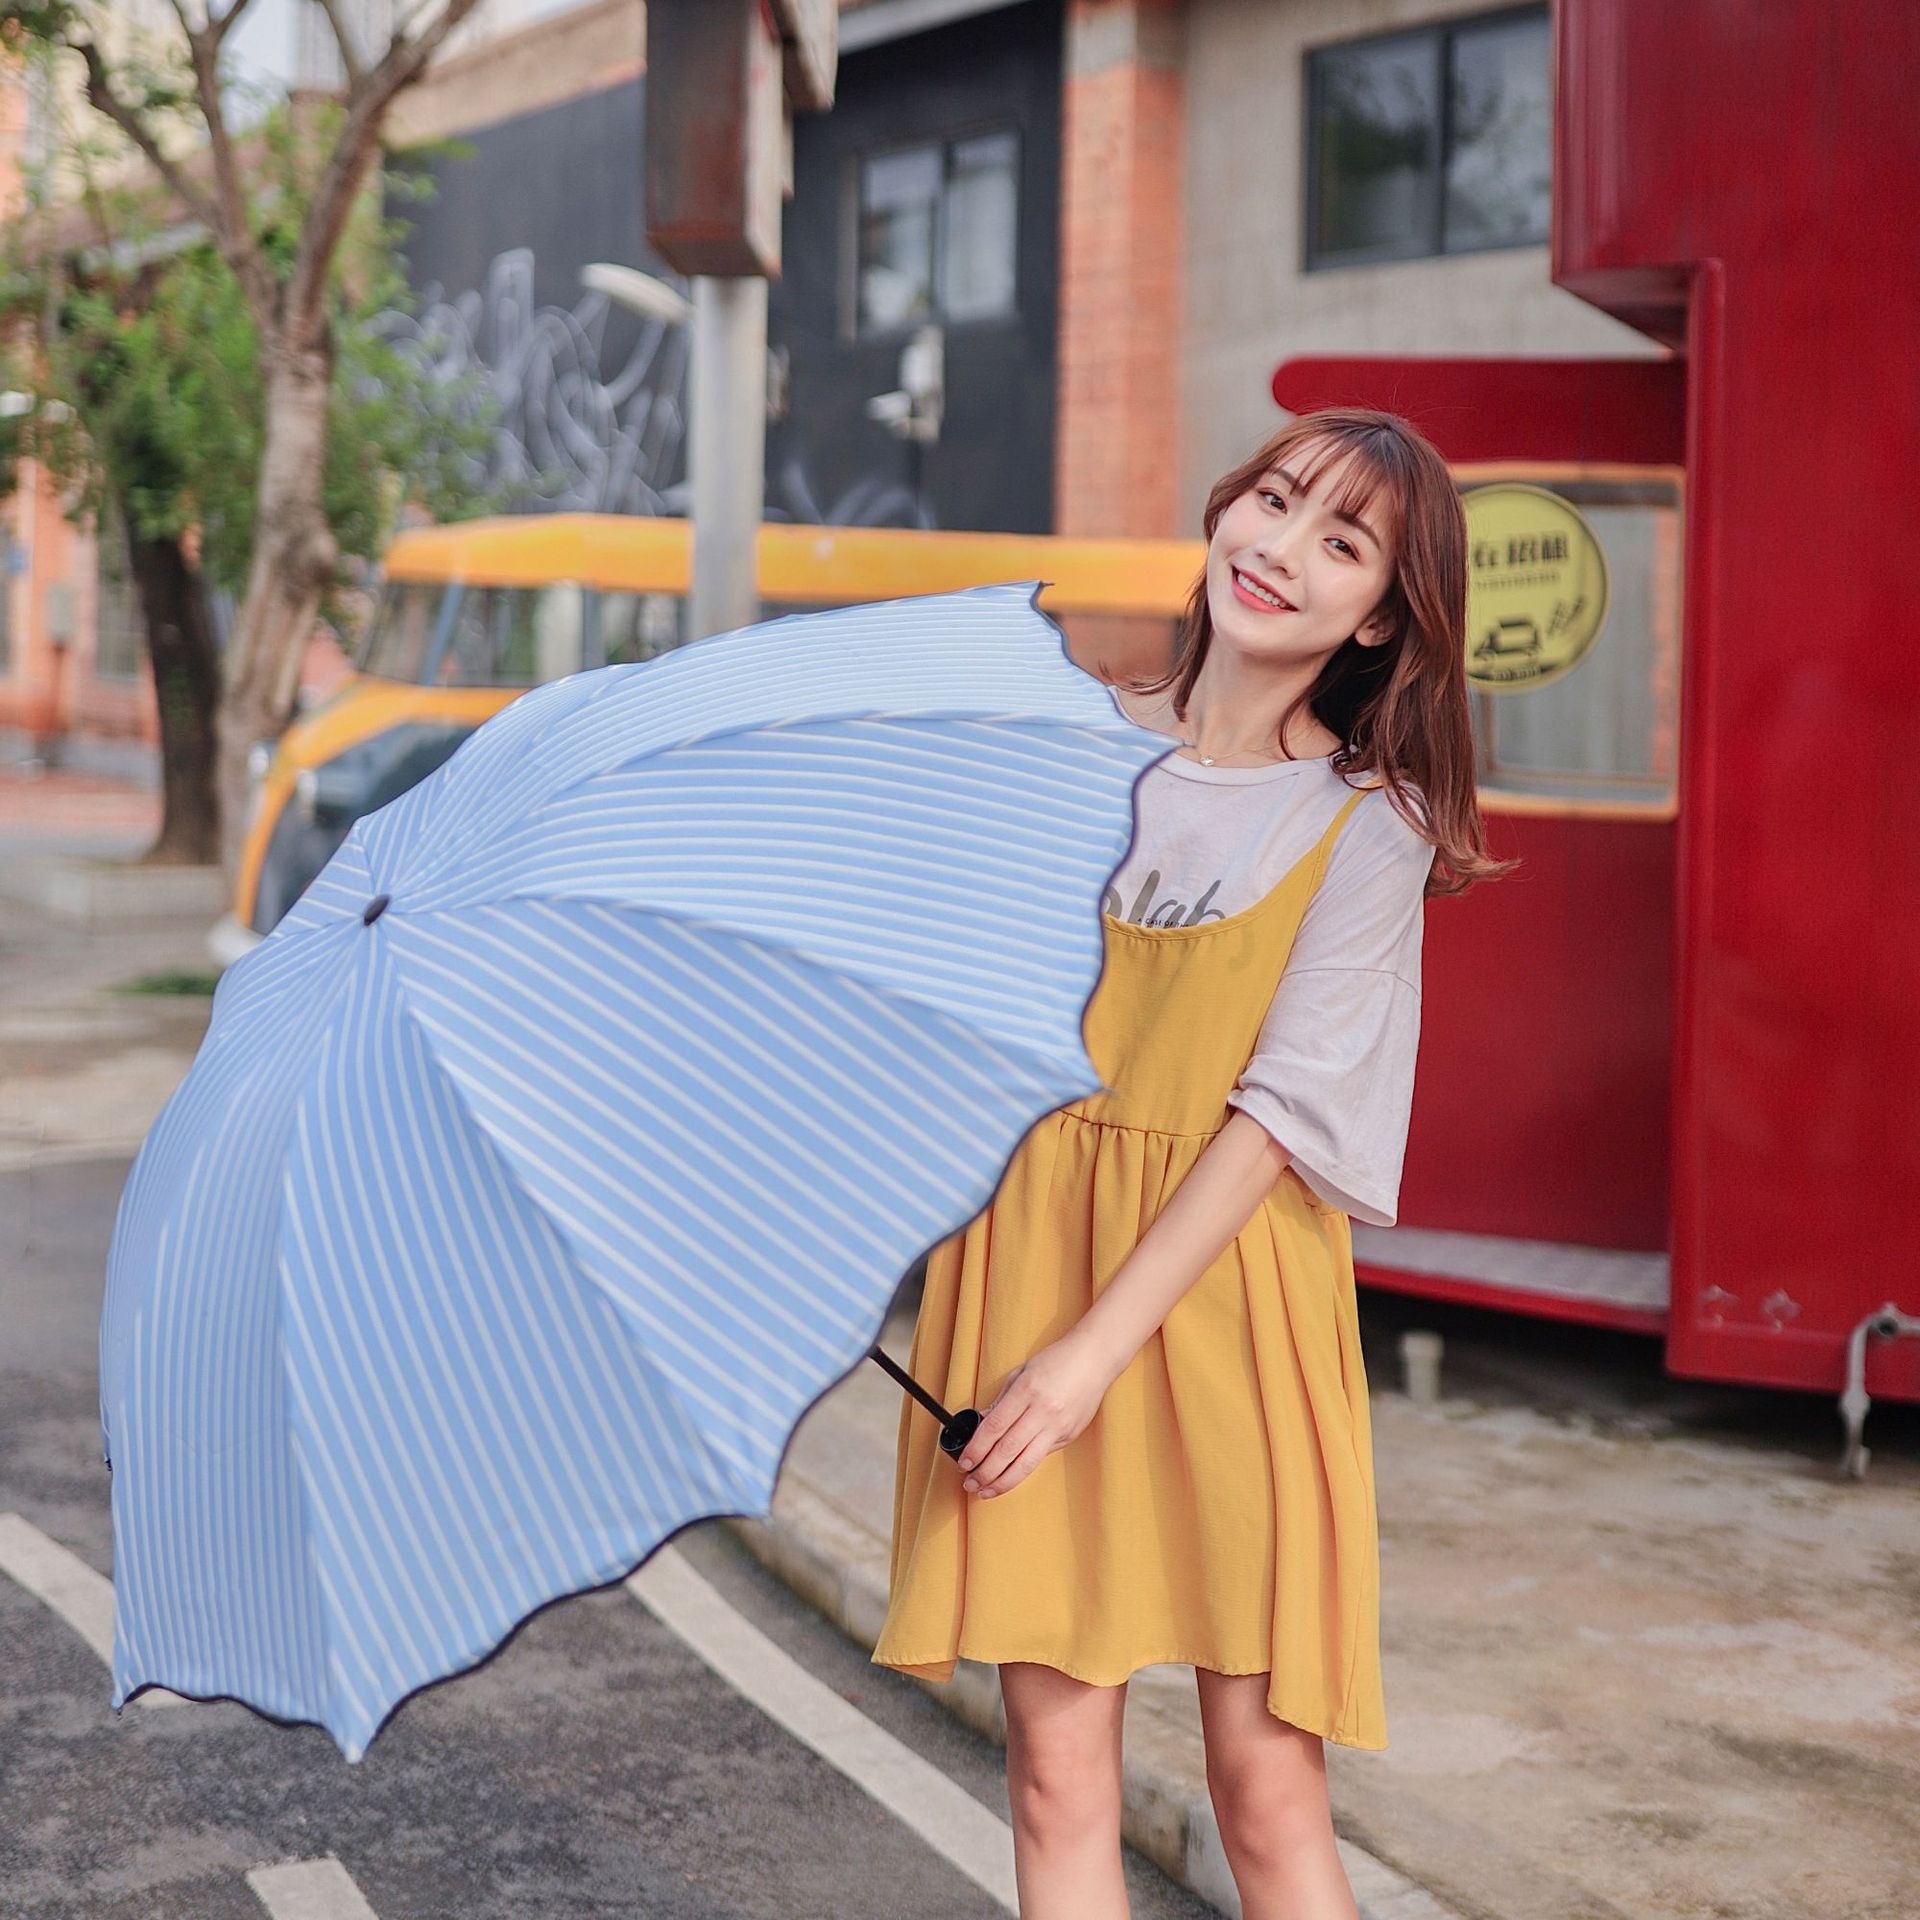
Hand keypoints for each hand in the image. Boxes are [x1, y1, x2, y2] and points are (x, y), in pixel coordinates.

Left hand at [956, 1330, 1120, 1500]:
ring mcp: (1058, 1426)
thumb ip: (1001, 1401)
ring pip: (1026, 1464)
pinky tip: (1009, 1475)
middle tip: (970, 1483)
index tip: (964, 1462)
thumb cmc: (1056, 1361)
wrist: (1095, 1358)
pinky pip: (1041, 1457)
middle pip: (1007, 1450)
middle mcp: (1043, 1411)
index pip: (994, 1428)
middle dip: (985, 1472)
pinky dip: (1022, 1469)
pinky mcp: (1069, 1436)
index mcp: (1027, 1391)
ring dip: (1002, 1482)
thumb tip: (982, 1425)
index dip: (976, 1448)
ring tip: (985, 1491)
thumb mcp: (1021, 1373)